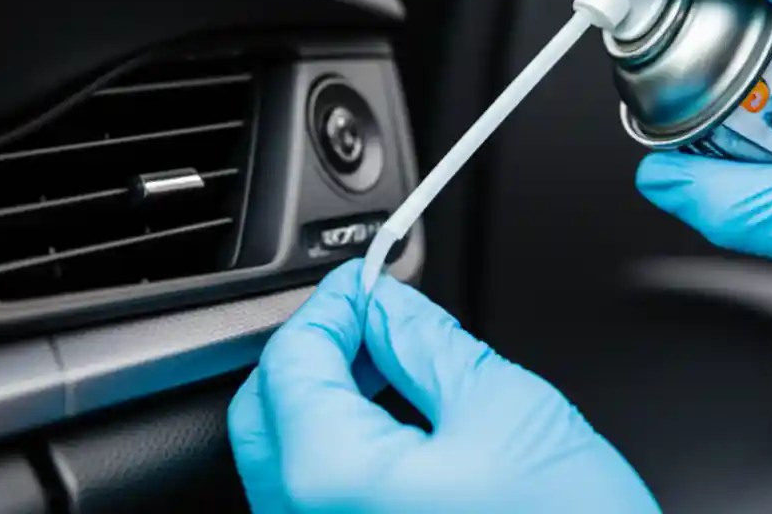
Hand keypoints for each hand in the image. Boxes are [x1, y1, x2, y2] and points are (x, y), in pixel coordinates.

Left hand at [228, 261, 658, 513]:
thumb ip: (424, 342)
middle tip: (375, 315)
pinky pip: (316, 498)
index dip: (331, 305)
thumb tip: (387, 304)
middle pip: (268, 409)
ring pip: (286, 457)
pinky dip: (339, 448)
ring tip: (391, 363)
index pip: (289, 360)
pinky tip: (392, 424)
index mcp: (329, 479)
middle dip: (319, 350)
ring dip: (327, 397)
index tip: (364, 279)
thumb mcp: (503, 409)